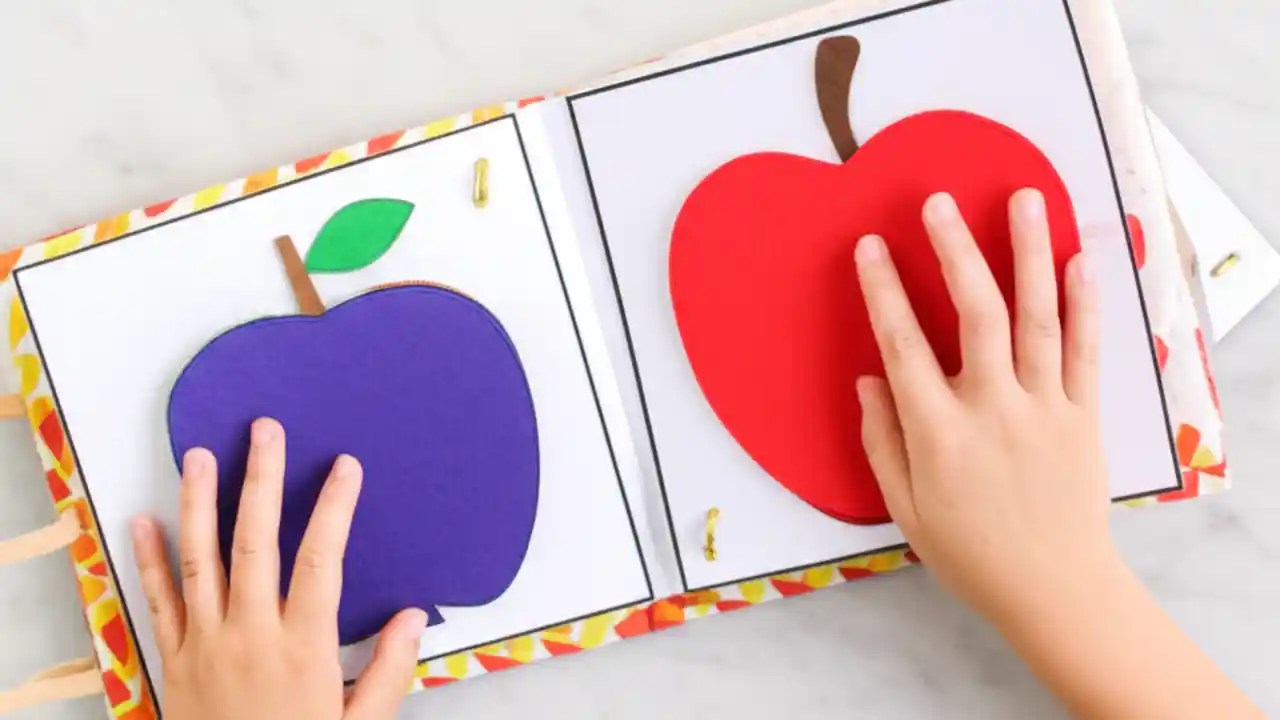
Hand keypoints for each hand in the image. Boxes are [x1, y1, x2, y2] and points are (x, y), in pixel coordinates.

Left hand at [130, 418, 425, 719]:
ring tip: (198, 455)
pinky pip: (158, 602)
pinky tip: (143, 521)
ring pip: (200, 560)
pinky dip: (148, 560)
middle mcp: (250, 635)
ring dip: (199, 503)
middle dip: (262, 480)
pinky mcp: (174, 661)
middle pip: (256, 542)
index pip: (320, 560)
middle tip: (265, 431)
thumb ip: (389, 670)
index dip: (333, 508)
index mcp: (303, 647)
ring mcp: (206, 645)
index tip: (345, 467)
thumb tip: (415, 615)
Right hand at [854, 189, 1113, 621]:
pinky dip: (1085, 303)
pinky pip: (1085, 351)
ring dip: (1028, 254)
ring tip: (1024, 200)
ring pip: (1037, 318)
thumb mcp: (906, 508)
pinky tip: (1079, 258)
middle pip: (976, 314)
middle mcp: (994, 410)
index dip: (884, 291)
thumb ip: (883, 441)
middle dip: (956, 251)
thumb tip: (868, 379)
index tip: (871, 246)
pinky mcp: (1084, 417)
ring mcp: (1045, 409)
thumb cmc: (971, 554)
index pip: (904, 346)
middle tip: (939, 202)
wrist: (1054, 590)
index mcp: (940, 434)